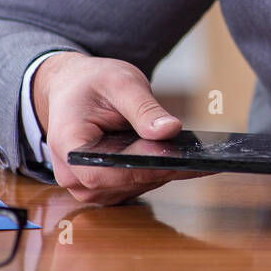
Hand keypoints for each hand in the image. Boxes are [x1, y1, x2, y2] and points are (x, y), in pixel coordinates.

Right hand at [32, 52, 211, 204]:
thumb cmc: (92, 82)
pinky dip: (158, 172)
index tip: (175, 160)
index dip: (140, 169)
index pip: (103, 172)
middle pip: (122, 183)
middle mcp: (73, 175)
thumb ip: (144, 109)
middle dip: (161, 169)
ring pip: (133, 188)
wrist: (74, 87)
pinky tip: (183, 160)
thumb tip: (170, 130)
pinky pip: (136, 185)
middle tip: (202, 158)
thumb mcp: (121, 84)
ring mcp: (87, 185)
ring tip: (197, 157)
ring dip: (164, 173)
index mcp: (68, 146)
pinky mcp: (106, 186)